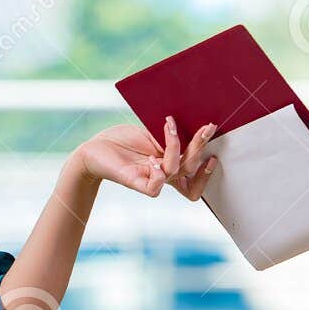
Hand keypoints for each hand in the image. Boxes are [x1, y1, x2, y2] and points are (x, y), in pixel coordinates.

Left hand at [76, 114, 219, 199]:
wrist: (94, 147)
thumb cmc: (121, 140)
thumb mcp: (151, 134)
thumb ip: (171, 136)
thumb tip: (194, 122)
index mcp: (169, 164)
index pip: (195, 178)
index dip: (207, 170)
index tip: (214, 151)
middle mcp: (163, 173)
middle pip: (190, 167)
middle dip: (200, 145)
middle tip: (208, 126)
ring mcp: (150, 178)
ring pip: (175, 171)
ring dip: (176, 147)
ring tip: (169, 125)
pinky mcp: (135, 182)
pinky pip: (155, 187)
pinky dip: (158, 173)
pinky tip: (153, 159)